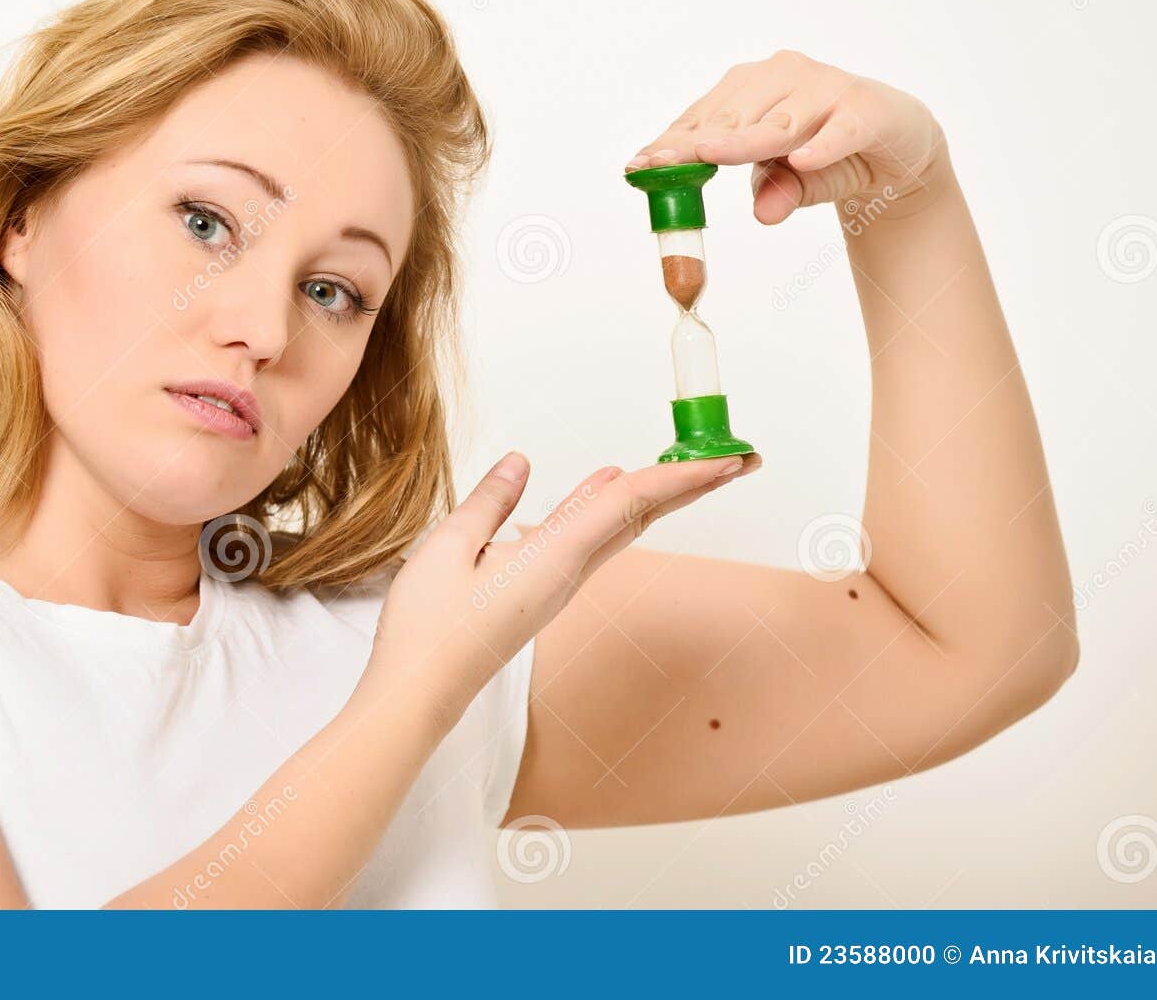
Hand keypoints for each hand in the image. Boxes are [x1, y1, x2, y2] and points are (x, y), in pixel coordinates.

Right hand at [356, 450, 759, 733]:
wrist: (417, 697)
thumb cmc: (427, 630)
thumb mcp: (448, 549)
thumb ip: (489, 502)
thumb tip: (520, 462)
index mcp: (554, 558)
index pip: (630, 504)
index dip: (682, 475)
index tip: (730, 459)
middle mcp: (568, 573)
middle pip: (641, 516)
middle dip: (691, 484)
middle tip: (739, 458)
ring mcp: (556, 585)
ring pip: (618, 527)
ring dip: (656, 493)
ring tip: (687, 464)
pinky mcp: (539, 592)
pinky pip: (588, 538)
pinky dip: (610, 508)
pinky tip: (605, 487)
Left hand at [624, 49, 951, 223]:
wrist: (897, 147)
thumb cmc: (828, 154)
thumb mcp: (791, 181)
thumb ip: (773, 191)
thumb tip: (763, 215)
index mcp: (753, 87)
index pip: (703, 116)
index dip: (670, 143)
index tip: (637, 167)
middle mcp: (785, 76)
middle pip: (731, 116)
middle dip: (693, 144)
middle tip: (659, 167)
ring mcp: (826, 88)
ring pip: (778, 123)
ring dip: (742, 141)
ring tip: (707, 155)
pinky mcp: (866, 110)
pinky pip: (839, 130)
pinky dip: (822, 145)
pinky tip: (803, 159)